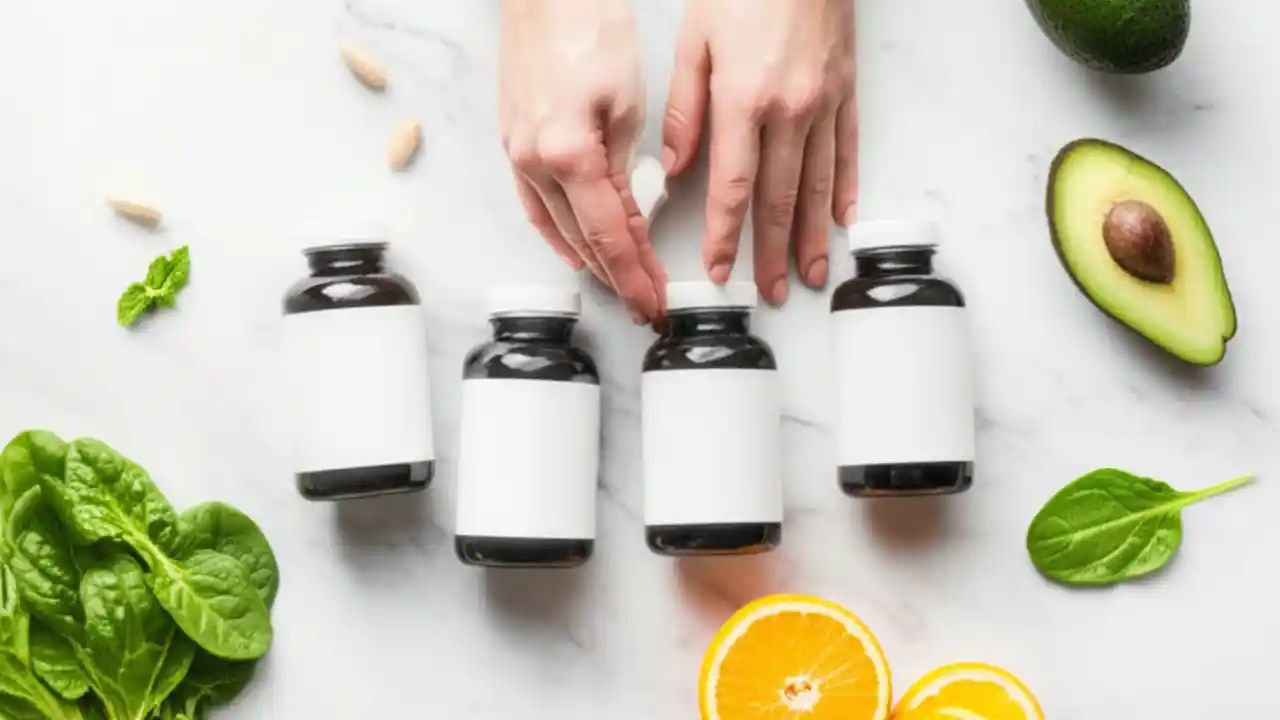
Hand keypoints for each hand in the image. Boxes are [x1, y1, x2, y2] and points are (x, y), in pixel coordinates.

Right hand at [500, 0, 665, 323]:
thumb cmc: (588, 28)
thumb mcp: (627, 101)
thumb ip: (627, 165)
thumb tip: (630, 210)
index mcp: (570, 155)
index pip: (611, 235)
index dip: (636, 274)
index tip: (655, 301)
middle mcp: (535, 163)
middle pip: (584, 241)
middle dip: (618, 279)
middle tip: (645, 307)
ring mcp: (518, 154)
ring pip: (557, 228)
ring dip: (589, 263)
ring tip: (616, 287)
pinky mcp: (513, 142)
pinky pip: (533, 205)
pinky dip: (556, 234)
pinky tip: (573, 250)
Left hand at [662, 0, 857, 304]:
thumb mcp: (694, 39)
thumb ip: (686, 109)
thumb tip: (677, 167)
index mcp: (743, 100)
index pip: (733, 188)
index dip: (724, 236)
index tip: (717, 269)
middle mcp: (790, 110)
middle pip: (780, 200)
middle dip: (771, 253)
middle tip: (767, 291)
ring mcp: (825, 103)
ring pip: (818, 186)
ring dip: (811, 237)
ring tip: (808, 274)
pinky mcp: (847, 90)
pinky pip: (847, 152)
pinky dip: (843, 190)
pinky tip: (840, 220)